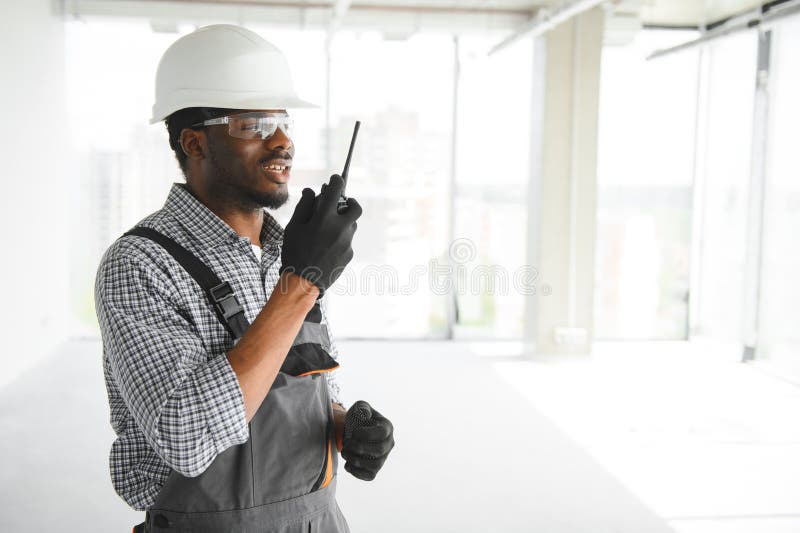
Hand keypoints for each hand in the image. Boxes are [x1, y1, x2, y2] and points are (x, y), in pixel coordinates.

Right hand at [280, 174, 361, 294]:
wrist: (303, 282)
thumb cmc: (295, 252)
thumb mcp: (294, 227)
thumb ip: (304, 206)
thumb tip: (312, 191)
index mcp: (324, 218)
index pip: (337, 189)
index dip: (336, 181)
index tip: (334, 179)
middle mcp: (340, 228)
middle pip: (356, 207)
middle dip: (350, 202)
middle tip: (341, 205)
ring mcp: (347, 242)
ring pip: (352, 225)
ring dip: (343, 222)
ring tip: (327, 230)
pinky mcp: (349, 254)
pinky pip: (348, 240)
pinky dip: (340, 239)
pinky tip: (326, 247)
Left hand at [341, 400, 394, 480]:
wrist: (352, 432)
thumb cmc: (357, 418)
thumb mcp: (359, 408)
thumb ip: (362, 408)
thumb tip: (366, 415)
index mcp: (387, 427)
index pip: (382, 433)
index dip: (366, 434)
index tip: (353, 432)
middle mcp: (389, 444)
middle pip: (379, 450)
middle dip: (359, 448)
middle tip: (346, 444)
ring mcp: (383, 458)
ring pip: (375, 465)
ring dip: (356, 460)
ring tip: (345, 453)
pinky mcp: (375, 469)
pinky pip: (370, 476)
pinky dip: (357, 472)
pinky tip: (348, 464)